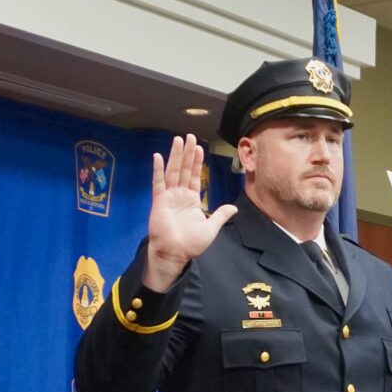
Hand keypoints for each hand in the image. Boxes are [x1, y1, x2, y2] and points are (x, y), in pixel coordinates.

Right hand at [143, 135, 236, 291]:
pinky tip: (157, 156)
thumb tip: (234, 208)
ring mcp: (168, 196)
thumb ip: (221, 215)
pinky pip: (158, 183)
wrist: (175, 254)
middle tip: (189, 136)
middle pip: (184, 169)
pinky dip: (157, 169)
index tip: (199, 148)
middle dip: (187, 153)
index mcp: (191, 199)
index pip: (194, 176)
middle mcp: (180, 194)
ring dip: (175, 156)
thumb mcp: (211, 228)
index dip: (197, 162)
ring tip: (178, 140)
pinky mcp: (159, 201)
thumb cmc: (191, 243)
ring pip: (173, 171)